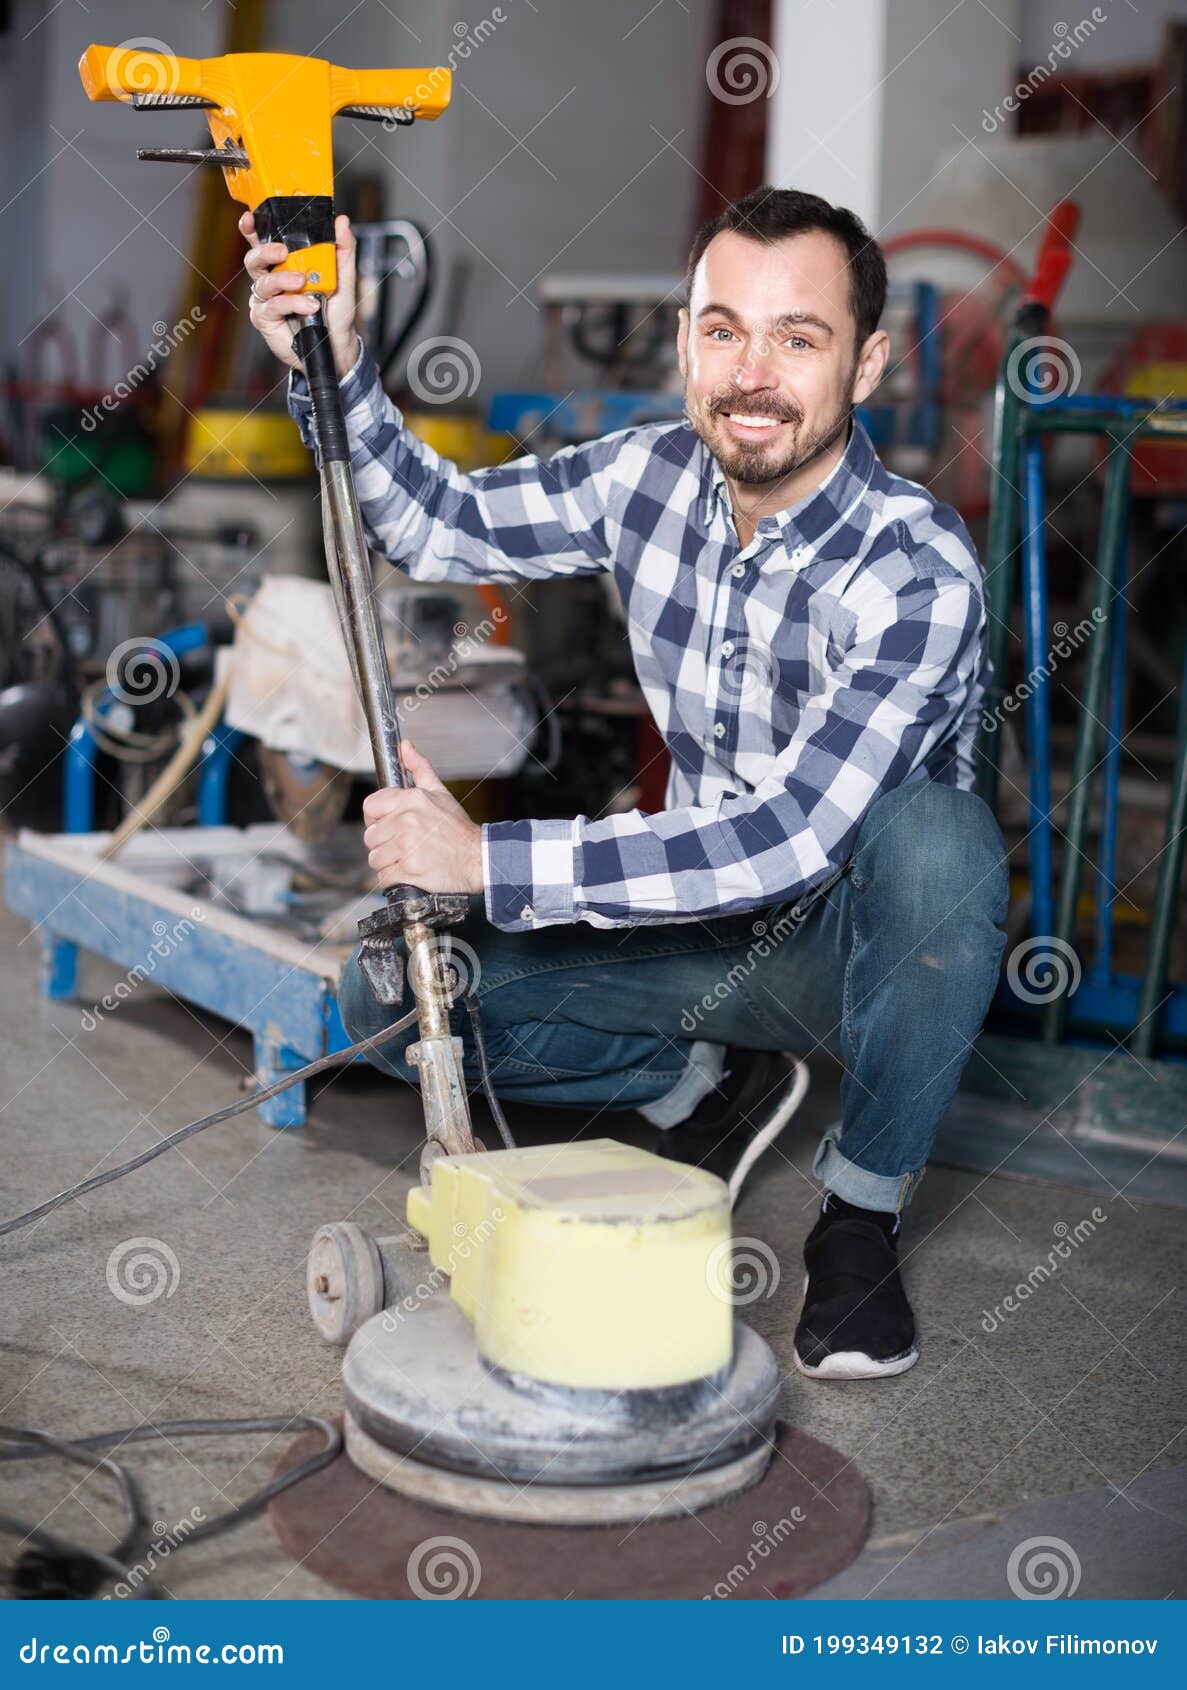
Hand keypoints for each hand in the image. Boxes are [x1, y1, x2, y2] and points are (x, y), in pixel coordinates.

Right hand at [240, 209, 358, 379]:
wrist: (338, 343)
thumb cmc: (336, 311)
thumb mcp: (344, 276)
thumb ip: (342, 248)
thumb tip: (342, 221)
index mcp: (284, 264)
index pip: (263, 242)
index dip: (252, 230)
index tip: (249, 218)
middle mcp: (271, 279)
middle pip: (254, 260)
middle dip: (265, 251)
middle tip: (282, 252)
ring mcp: (266, 300)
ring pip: (263, 283)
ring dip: (283, 280)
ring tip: (303, 283)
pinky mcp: (265, 319)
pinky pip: (271, 307)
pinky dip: (290, 304)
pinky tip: (308, 306)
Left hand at [362, 742, 484, 894]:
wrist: (479, 859)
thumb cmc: (458, 830)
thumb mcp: (440, 794)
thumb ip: (419, 768)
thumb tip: (405, 746)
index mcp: (412, 799)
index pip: (370, 806)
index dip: (376, 819)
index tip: (388, 826)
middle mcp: (408, 821)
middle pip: (370, 836)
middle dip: (384, 844)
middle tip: (405, 846)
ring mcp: (407, 846)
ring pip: (375, 858)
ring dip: (388, 863)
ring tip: (409, 859)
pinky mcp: (409, 870)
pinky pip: (384, 878)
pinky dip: (394, 879)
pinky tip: (411, 872)